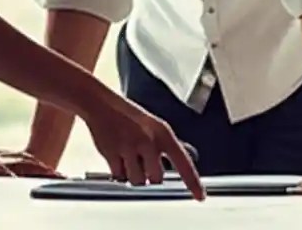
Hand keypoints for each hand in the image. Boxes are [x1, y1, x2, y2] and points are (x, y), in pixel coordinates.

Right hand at [76, 90, 205, 199]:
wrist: (102, 105)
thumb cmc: (129, 117)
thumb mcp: (154, 128)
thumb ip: (164, 149)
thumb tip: (175, 171)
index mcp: (163, 133)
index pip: (184, 162)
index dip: (193, 182)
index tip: (200, 196)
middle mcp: (148, 141)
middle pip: (157, 179)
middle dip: (150, 176)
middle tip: (142, 162)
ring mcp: (130, 147)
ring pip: (137, 180)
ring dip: (133, 175)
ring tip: (128, 157)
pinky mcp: (112, 153)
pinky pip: (119, 176)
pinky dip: (118, 172)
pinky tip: (117, 156)